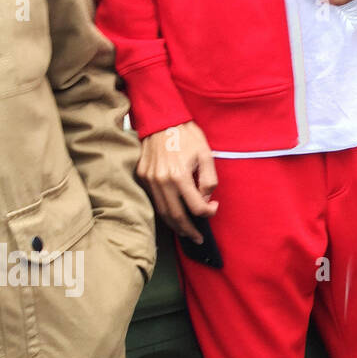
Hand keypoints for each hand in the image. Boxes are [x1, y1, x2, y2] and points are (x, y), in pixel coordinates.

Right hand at [136, 121, 217, 242]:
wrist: (161, 119)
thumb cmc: (187, 135)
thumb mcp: (206, 155)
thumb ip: (209, 180)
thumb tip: (205, 200)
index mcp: (179, 175)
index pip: (196, 208)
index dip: (208, 212)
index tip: (214, 208)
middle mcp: (162, 181)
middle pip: (176, 217)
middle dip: (189, 231)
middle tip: (198, 238)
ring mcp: (149, 179)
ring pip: (163, 211)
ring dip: (175, 225)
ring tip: (186, 231)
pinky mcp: (142, 176)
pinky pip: (154, 200)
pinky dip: (164, 210)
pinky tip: (174, 214)